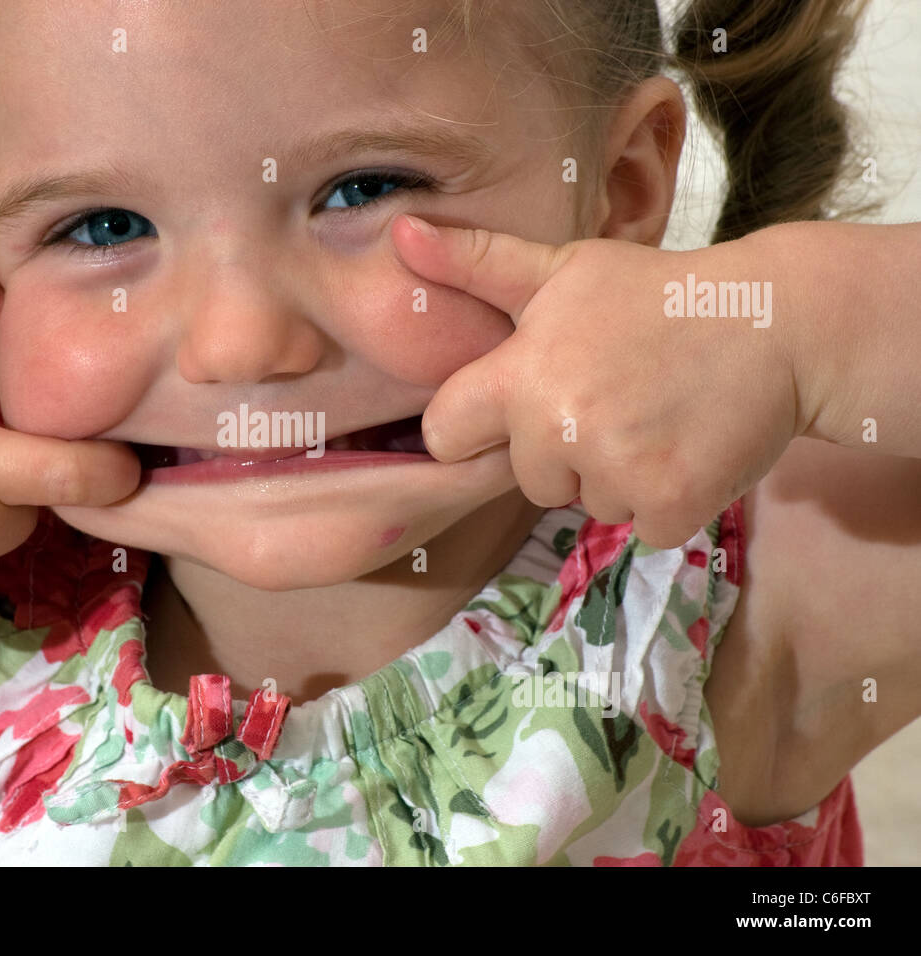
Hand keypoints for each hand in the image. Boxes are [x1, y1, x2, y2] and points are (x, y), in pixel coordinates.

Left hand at [392, 215, 804, 548]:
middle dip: (563, 452)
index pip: (445, 432)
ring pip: (589, 504)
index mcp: (519, 374)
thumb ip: (476, 264)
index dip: (472, 428)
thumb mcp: (563, 269)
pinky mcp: (670, 502)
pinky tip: (688, 448)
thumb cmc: (656, 294)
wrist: (776, 320)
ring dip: (618, 476)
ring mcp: (615, 469)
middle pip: (529, 478)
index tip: (516, 410)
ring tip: (658, 417)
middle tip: (617, 398)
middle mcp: (558, 426)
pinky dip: (667, 501)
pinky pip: (644, 527)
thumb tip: (399, 234)